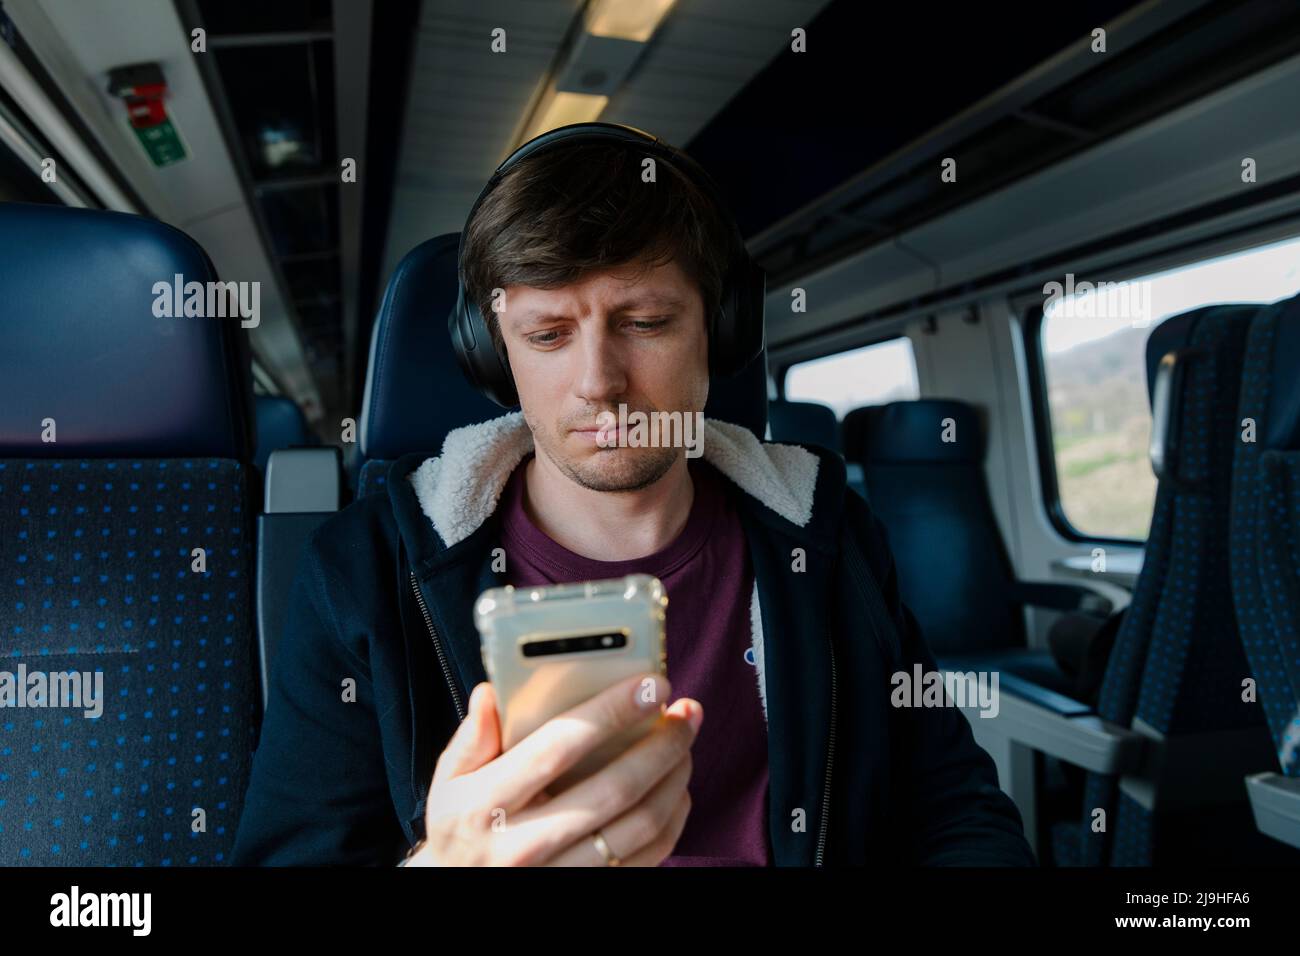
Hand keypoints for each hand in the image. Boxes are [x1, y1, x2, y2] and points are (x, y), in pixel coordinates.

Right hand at [404, 673, 700, 865]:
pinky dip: (672, 819)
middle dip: (661, 744)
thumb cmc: (460, 830)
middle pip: (614, 788)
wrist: (458, 891)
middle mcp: (524, 845)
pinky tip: (676, 789)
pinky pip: (646, 858)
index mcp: (487, 805)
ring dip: (674, 778)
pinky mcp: (586, 890)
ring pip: (639, 826)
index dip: (609, 713)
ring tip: (685, 744)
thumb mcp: (447, 784)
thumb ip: (470, 739)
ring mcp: (559, 873)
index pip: (557, 748)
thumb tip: (490, 693)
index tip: (649, 684)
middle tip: (687, 711)